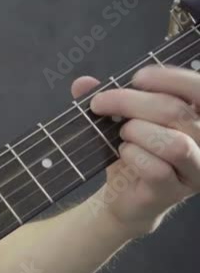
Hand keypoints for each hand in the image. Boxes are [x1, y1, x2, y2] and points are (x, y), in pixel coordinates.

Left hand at [72, 65, 199, 236]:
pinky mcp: (173, 192)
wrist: (122, 194)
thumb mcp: (119, 118)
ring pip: (175, 144)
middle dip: (131, 102)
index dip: (170, 78)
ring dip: (137, 132)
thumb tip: (83, 83)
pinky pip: (157, 170)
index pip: (198, 89)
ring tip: (122, 133)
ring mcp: (194, 171)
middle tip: (101, 103)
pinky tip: (124, 153)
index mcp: (198, 117)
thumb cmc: (131, 149)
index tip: (137, 78)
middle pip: (178, 112)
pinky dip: (133, 156)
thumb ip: (107, 97)